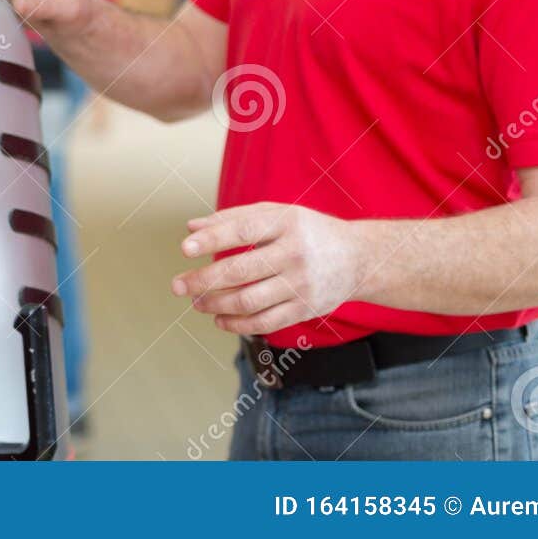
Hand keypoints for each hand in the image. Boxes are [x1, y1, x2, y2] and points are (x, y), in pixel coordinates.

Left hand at [171, 202, 370, 335]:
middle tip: (178, 286)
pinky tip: (219, 318)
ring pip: (249, 301)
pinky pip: (265, 322)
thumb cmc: (307, 231)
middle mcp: (294, 254)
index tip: (184, 249)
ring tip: (196, 302)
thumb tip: (191, 227)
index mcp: (285, 223)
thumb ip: (232, 218)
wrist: (359, 258)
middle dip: (203, 280)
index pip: (242, 231)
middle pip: (240, 271)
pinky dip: (236, 324)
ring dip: (215, 304)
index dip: (212, 240)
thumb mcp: (276, 214)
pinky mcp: (305, 309)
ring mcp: (301, 284)